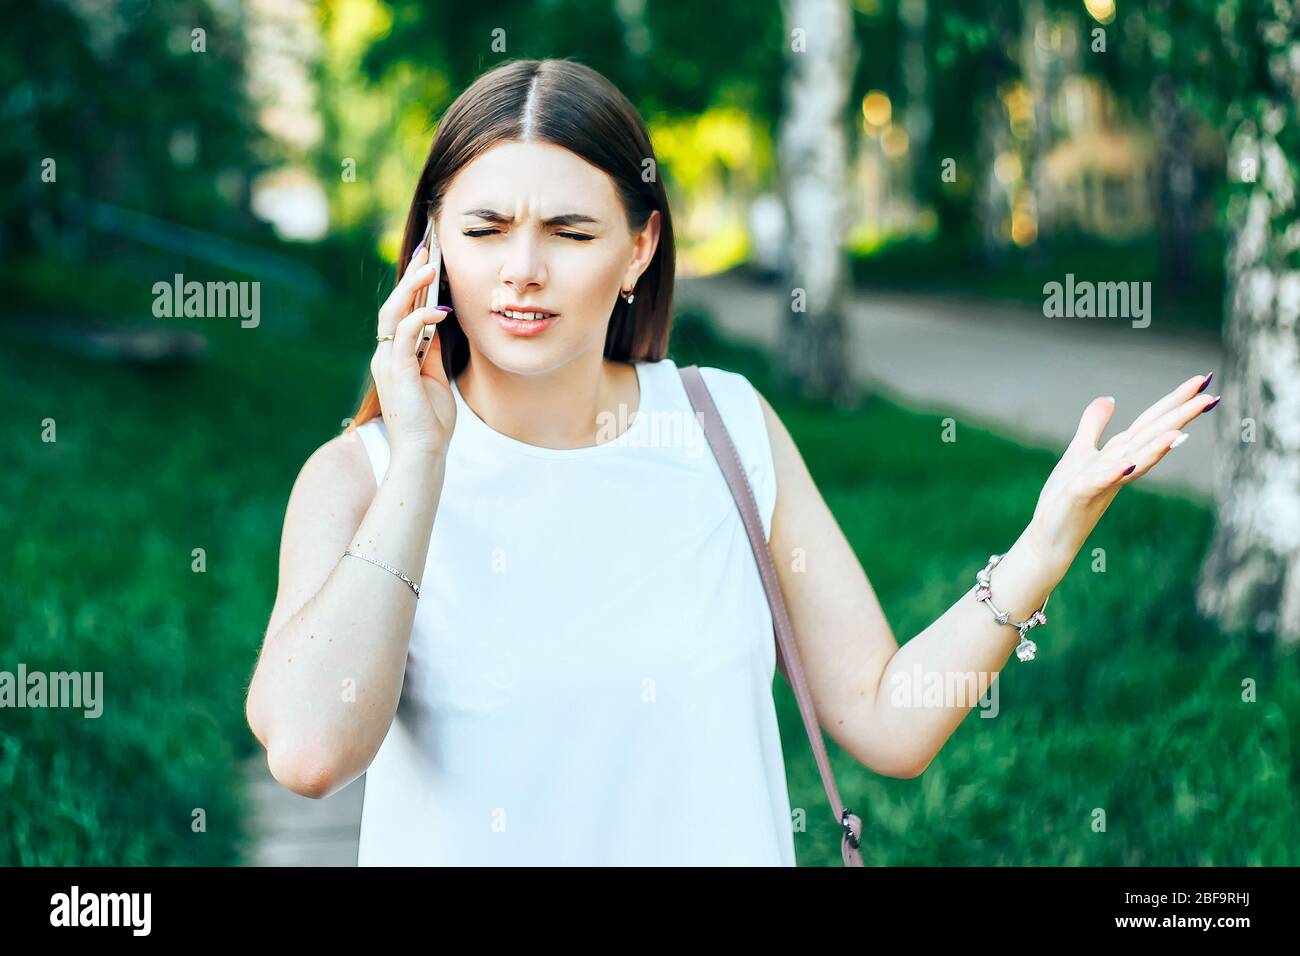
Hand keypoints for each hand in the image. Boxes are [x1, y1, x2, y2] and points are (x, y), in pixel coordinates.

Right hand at [370, 226, 455, 461]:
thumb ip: (432, 350)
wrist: (424, 453)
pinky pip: (403, 334)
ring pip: (392, 312)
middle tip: (428, 248)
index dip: (413, 285)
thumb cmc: (431, 421)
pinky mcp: (395, 372)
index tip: (428, 259)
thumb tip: (437, 322)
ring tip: (431, 265)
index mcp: (394, 356)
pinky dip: (420, 318)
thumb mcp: (435, 377)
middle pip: (393, 304)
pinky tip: (438, 310)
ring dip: (412, 287)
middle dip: (411, 275)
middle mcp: (385, 355)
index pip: (400, 311)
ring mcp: (387, 362)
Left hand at [1023, 372, 1218, 573]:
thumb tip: (1110, 398)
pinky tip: (1127, 464)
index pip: (1151, 423)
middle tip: (1212, 397)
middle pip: (1152, 437)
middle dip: (1179, 417)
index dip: (1174, 401)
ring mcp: (1102, 481)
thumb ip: (1094, 425)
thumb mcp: (1079, 452)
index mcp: (1118, 453)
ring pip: (1135, 461)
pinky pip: (1100, 481)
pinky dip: (1115, 472)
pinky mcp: (1081, 494)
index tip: (1202, 379)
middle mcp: (1118, 466)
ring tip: (1180, 431)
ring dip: (1156, 447)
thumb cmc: (1066, 497)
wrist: (1050, 536)